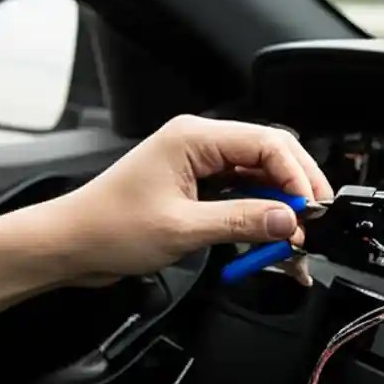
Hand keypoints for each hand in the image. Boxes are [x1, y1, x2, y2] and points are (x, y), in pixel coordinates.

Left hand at [46, 114, 333, 283]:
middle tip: (314, 222)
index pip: (266, 143)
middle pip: (270, 156)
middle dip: (296, 189)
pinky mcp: (197, 190)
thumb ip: (241, 222)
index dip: (297, 175)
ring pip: (260, 178)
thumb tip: (286, 220)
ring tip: (294, 239)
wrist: (69, 245)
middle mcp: (199, 144)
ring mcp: (199, 167)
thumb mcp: (181, 229)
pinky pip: (242, 196)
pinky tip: (271, 238)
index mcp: (193, 137)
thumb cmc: (107, 228)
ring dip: (280, 206)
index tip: (311, 209)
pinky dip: (260, 216)